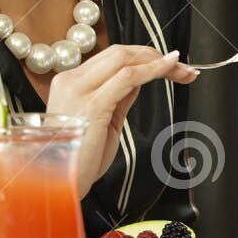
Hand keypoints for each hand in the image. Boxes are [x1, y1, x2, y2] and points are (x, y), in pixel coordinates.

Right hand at [44, 46, 197, 191]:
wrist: (54, 185)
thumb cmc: (78, 160)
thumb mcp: (103, 123)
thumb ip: (118, 98)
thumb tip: (138, 79)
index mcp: (71, 83)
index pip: (112, 58)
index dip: (144, 57)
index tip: (170, 65)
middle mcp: (72, 81)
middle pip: (120, 53)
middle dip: (155, 55)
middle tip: (182, 67)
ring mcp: (79, 90)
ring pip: (124, 60)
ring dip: (159, 62)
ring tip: (183, 71)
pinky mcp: (92, 104)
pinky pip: (127, 77)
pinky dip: (152, 70)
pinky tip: (168, 70)